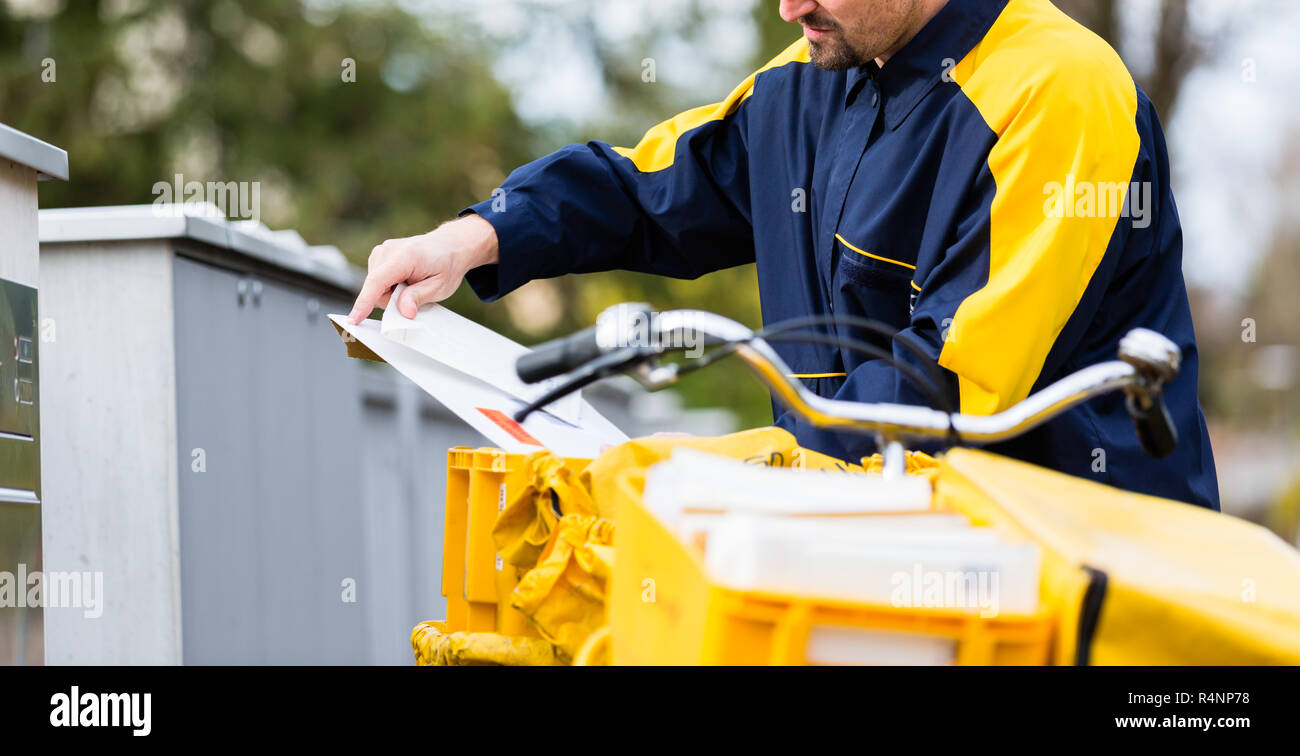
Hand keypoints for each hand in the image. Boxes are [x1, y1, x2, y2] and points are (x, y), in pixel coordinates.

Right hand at [348, 214, 498, 322]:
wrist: (450, 245)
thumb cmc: (446, 264)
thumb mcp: (440, 287)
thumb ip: (418, 298)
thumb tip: (403, 312)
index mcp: (405, 256)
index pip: (377, 282)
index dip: (364, 303)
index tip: (354, 319)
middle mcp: (388, 250)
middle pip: (375, 289)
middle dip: (391, 300)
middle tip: (415, 294)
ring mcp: (382, 251)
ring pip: (375, 287)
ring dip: (391, 293)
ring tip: (412, 283)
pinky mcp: (379, 255)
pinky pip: (377, 281)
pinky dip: (390, 286)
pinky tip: (405, 279)